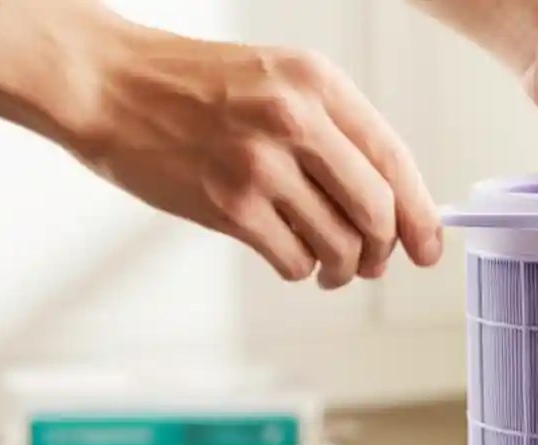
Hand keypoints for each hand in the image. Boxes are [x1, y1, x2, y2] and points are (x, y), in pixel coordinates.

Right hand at [70, 17, 439, 286]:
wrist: (108, 83)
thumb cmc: (196, 85)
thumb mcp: (280, 80)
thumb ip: (336, 131)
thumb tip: (390, 201)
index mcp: (319, 84)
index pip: (394, 159)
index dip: (420, 214)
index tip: (429, 246)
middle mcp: (296, 121)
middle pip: (376, 212)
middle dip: (384, 250)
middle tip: (374, 263)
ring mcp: (261, 165)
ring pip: (339, 245)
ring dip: (343, 269)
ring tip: (331, 267)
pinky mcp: (228, 206)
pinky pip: (293, 260)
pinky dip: (301, 269)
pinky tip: (291, 257)